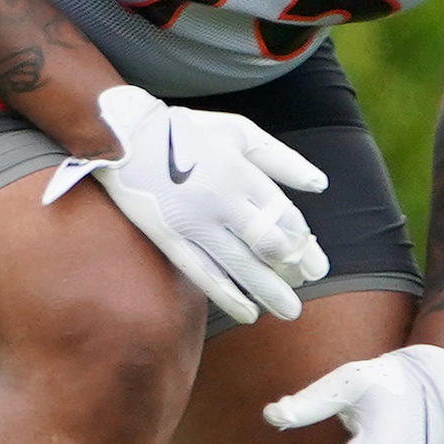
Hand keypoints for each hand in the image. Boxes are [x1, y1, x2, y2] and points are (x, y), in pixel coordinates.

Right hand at [43, 84, 329, 325]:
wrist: (122, 134)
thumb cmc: (185, 130)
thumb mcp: (238, 131)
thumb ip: (281, 158)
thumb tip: (321, 185)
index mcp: (242, 173)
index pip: (286, 217)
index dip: (305, 245)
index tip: (316, 265)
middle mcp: (223, 200)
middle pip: (270, 244)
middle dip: (293, 269)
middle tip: (305, 285)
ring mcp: (193, 221)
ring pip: (241, 265)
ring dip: (270, 292)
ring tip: (288, 311)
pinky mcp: (168, 236)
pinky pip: (202, 272)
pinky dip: (228, 295)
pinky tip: (247, 312)